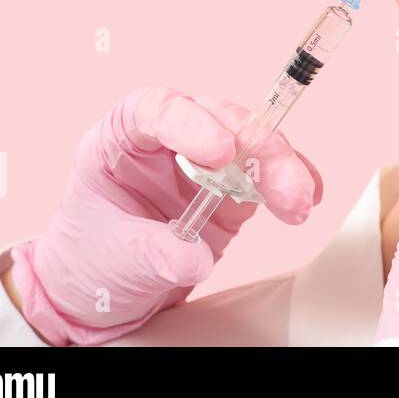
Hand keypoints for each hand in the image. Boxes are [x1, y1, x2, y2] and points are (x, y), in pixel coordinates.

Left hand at [8, 86, 322, 344]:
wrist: (103, 288)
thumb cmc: (90, 258)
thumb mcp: (111, 259)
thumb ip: (153, 254)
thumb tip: (195, 258)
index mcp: (121, 138)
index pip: (157, 110)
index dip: (192, 123)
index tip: (222, 152)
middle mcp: (167, 140)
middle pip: (218, 119)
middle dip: (256, 146)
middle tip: (281, 182)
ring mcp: (202, 161)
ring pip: (250, 142)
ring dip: (281, 166)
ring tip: (299, 202)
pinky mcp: (230, 186)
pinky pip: (266, 173)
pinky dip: (289, 182)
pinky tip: (308, 195)